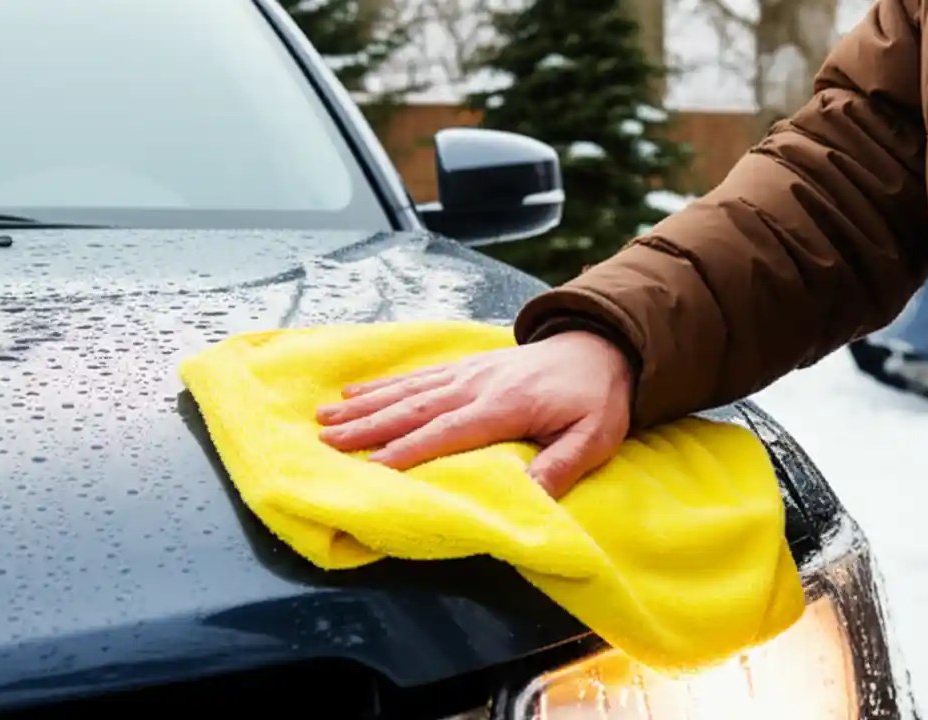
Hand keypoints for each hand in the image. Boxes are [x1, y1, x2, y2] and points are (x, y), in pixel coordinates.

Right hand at [316, 331, 632, 497]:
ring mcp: (468, 372)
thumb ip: (561, 466)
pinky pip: (418, 375)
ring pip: (407, 390)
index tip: (371, 467)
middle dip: (368, 425)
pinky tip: (354, 390)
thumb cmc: (599, 398)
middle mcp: (477, 385)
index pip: (447, 432)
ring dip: (364, 404)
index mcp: (504, 406)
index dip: (408, 450)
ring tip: (324, 415)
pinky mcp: (466, 365)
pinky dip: (383, 384)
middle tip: (325, 440)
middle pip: (414, 409)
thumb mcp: (594, 438)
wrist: (603, 342)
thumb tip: (529, 497)